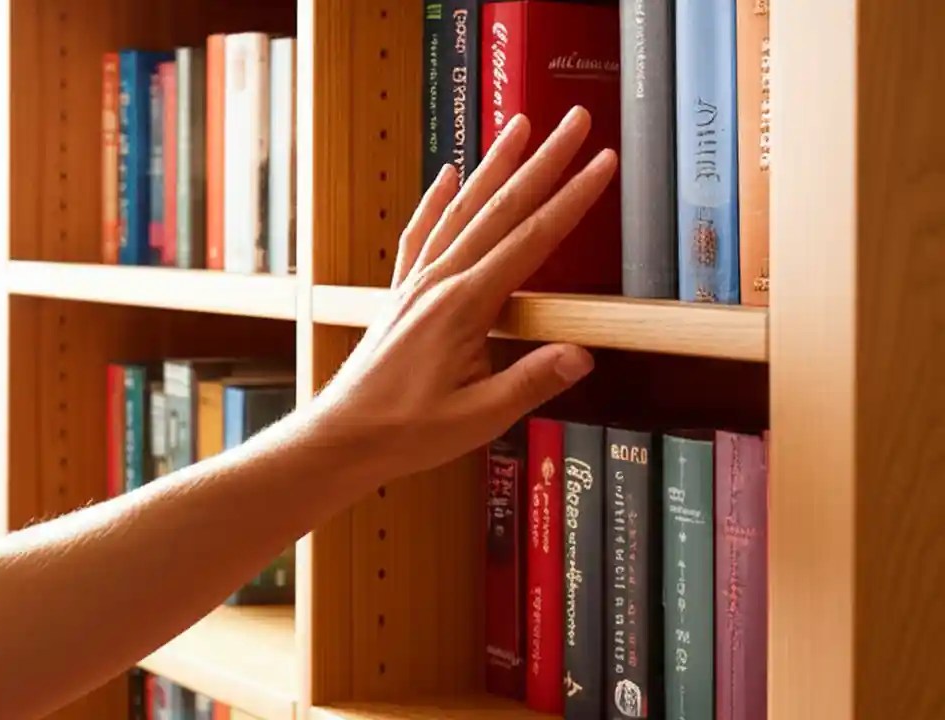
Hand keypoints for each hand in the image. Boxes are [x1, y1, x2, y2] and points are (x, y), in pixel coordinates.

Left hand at [307, 106, 617, 483]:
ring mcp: (416, 284)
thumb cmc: (406, 432)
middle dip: (543, 161)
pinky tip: (447, 174)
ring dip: (493, 165)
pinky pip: (421, 234)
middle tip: (575, 120)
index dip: (572, 199)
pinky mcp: (401, 295)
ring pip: (461, 210)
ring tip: (519, 126)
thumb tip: (582, 355)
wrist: (343, 436)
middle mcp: (438, 282)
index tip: (602, 163)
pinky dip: (435, 201)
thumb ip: (530, 382)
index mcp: (463, 306)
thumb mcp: (478, 418)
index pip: (531, 240)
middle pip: (500, 208)